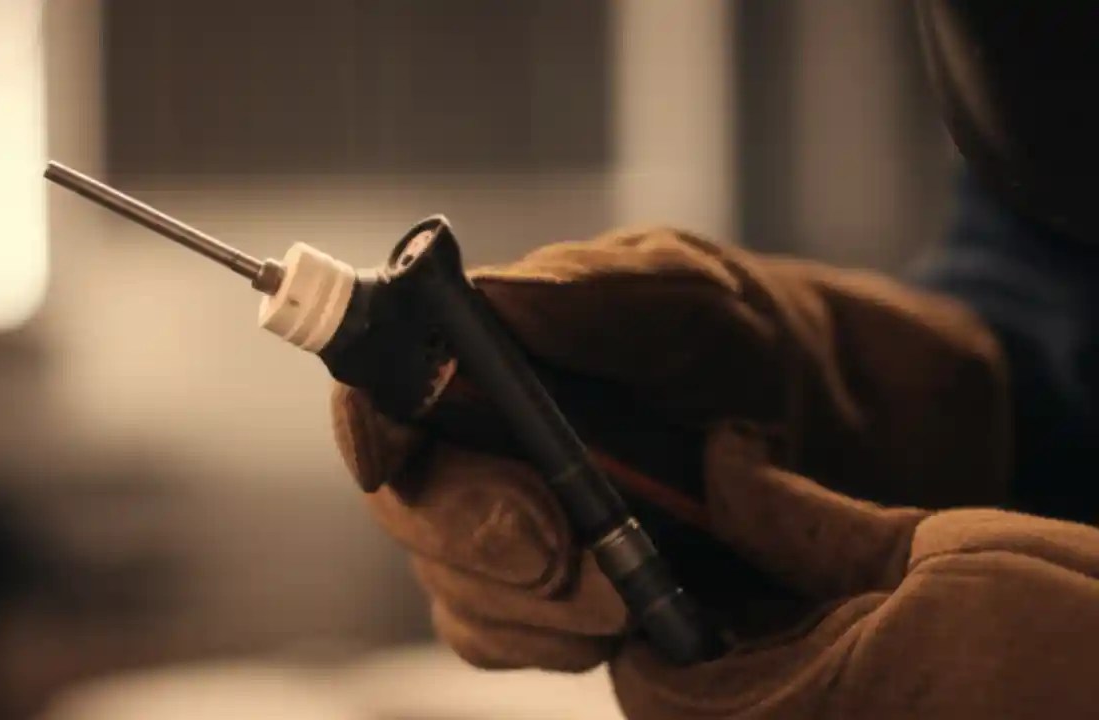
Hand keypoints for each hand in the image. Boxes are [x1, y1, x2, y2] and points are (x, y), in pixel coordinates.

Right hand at [330, 227, 1029, 712]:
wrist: (824, 434)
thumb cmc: (745, 342)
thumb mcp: (690, 296)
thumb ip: (593, 295)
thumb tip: (489, 298)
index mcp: (488, 351)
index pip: (384, 382)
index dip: (367, 419)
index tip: (385, 459)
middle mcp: (478, 437)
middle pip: (407, 497)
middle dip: (472, 530)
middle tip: (556, 545)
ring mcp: (507, 522)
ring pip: (454, 583)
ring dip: (530, 601)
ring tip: (625, 593)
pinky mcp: (542, 597)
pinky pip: (503, 639)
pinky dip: (552, 641)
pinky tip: (621, 621)